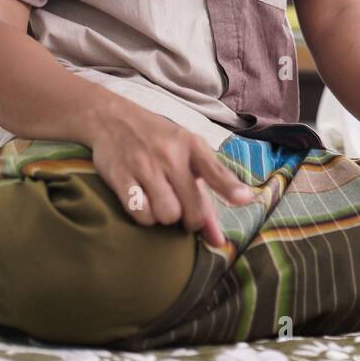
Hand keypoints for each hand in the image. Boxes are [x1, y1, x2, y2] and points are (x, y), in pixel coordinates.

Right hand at [82, 98, 255, 248]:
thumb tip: (218, 241)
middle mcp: (171, 154)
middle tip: (184, 212)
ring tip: (161, 202)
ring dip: (166, 218)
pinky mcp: (120, 176)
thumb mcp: (187, 155)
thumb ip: (206, 195)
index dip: (230, 188)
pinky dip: (145, 217)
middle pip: (193, 208)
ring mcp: (145, 165)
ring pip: (167, 215)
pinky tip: (143, 202)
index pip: (215, 170)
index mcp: (192, 145)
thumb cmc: (160, 142)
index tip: (245, 199)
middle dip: (192, 220)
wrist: (113, 119)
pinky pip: (141, 214)